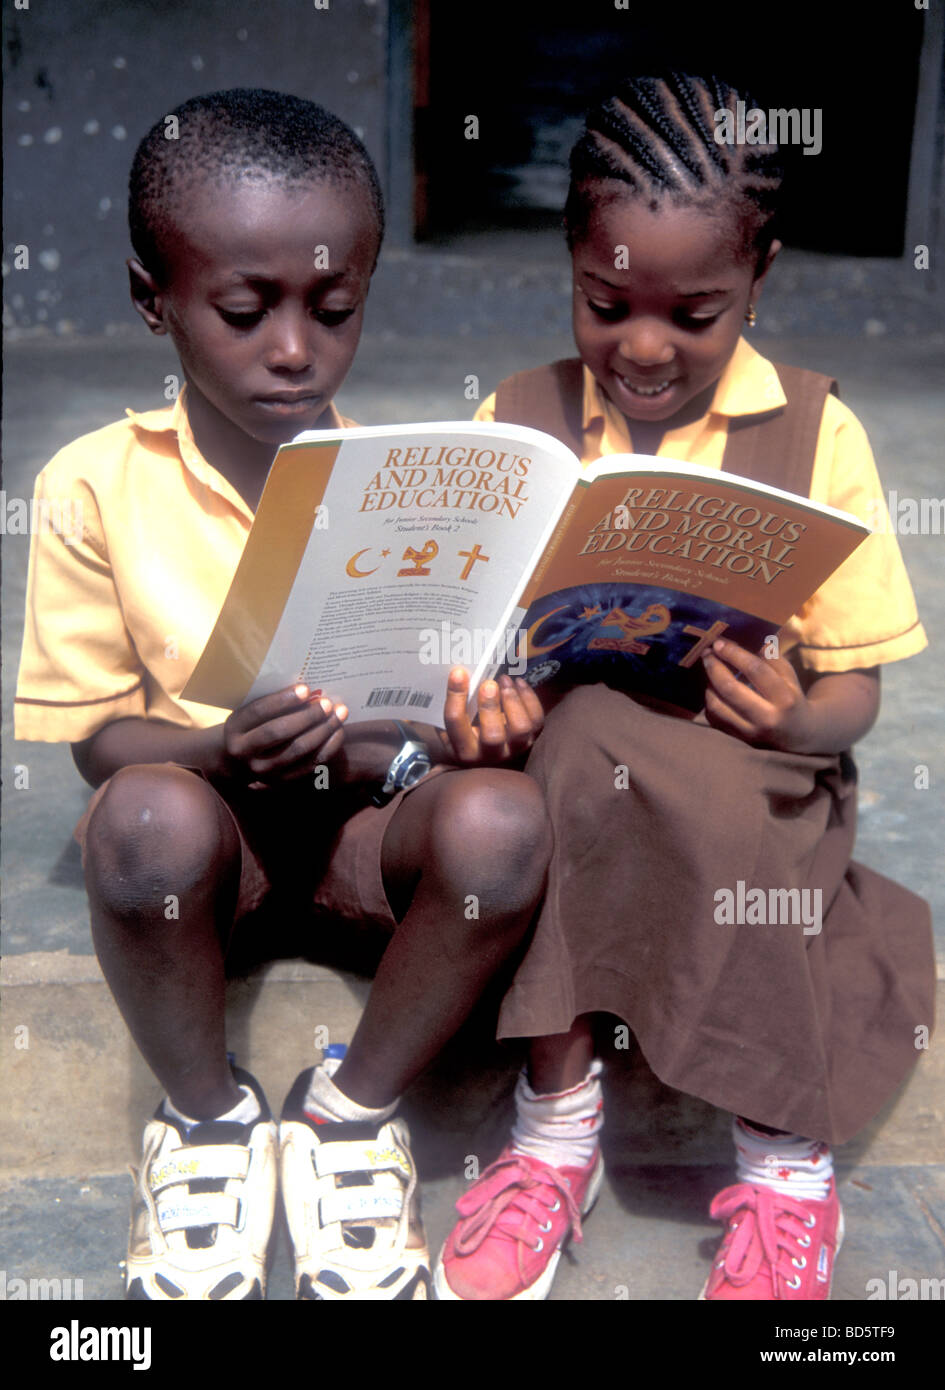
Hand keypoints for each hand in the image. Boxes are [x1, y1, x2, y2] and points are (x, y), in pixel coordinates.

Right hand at [221, 683, 347, 786]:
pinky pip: (309, 765)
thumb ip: (273, 703)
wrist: (240, 761)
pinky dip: (327, 747)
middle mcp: (244, 752)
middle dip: (307, 716)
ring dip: (322, 730)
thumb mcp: (251, 713)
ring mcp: (262, 771)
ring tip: (339, 713)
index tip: (306, 689)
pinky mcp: (280, 782)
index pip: (259, 712)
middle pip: (279, 732)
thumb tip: (310, 692)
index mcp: (234, 728)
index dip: (283, 700)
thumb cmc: (253, 726)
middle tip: (327, 703)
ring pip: (297, 750)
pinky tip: (338, 731)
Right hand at [440, 666, 543, 764]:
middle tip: (488, 684)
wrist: (489, 753)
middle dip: (490, 707)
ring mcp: (514, 749)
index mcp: (462, 750)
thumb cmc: (467, 734)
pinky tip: (517, 683)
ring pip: (520, 729)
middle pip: (492, 736)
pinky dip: (528, 698)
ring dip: (512, 700)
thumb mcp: (454, 725)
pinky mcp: (531, 739)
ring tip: (504, 679)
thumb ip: (456, 705)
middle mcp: (490, 755)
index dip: (456, 697)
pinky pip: (536, 719)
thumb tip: (460, 675)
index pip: (456, 725)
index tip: (459, 674)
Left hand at [702, 639, 816, 751]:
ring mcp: (751, 733)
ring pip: (717, 705)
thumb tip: (743, 644)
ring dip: (709, 684)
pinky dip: (710, 700)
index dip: (734, 653)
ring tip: (711, 671)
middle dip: (714, 667)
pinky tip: (714, 689)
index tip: (720, 643)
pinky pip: (714, 718)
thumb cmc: (791, 699)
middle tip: (707, 653)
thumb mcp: (789, 677)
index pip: (755, 670)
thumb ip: (770, 658)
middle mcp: (767, 718)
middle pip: (730, 689)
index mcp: (784, 699)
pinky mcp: (739, 739)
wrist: (797, 736)